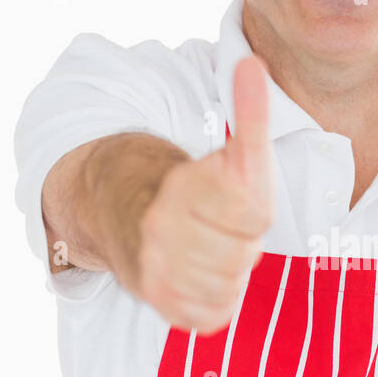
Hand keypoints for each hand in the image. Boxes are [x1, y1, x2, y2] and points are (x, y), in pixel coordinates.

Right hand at [137, 55, 273, 333]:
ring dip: (231, 270)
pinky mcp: (157, 301)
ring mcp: (156, 268)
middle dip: (242, 241)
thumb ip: (248, 112)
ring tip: (210, 249)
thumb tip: (254, 62)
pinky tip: (202, 274)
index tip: (233, 199)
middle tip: (221, 227)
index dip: (253, 210)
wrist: (121, 209)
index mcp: (183, 187)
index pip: (256, 214)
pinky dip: (217, 299)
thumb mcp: (225, 149)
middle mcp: (162, 229)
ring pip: (232, 284)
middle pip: (246, 254)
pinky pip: (215, 313)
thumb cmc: (192, 184)